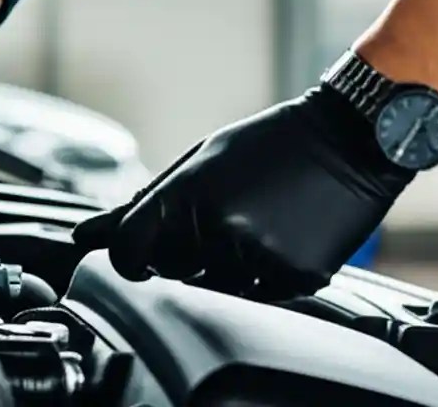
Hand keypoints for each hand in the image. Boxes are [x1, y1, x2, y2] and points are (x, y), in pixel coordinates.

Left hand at [72, 85, 415, 299]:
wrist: (353, 141)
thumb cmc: (270, 144)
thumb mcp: (200, 161)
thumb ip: (142, 204)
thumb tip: (85, 235)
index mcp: (189, 193)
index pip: (128, 250)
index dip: (127, 257)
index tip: (138, 255)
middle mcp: (220, 227)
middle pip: (171, 271)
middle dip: (184, 252)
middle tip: (223, 215)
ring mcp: (259, 257)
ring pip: (213, 288)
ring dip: (223, 266)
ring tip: (256, 222)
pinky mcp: (294, 278)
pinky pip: (256, 297)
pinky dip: (261, 276)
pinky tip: (280, 237)